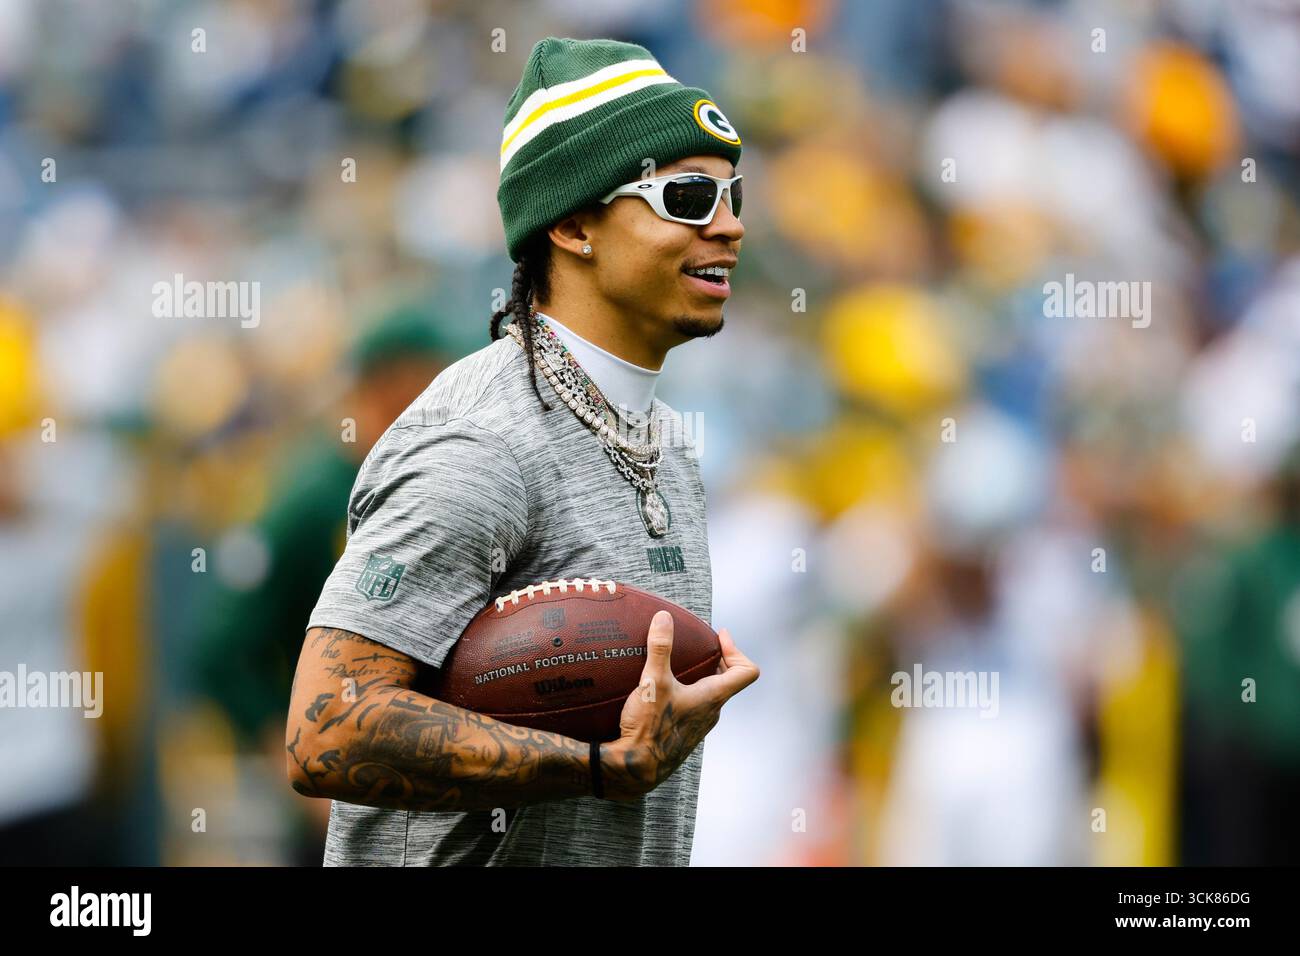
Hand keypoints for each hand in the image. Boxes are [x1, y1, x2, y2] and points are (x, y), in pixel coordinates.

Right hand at [599, 610, 758, 801]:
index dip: (737, 649)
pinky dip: (687, 692)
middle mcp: (712, 712)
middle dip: (716, 659)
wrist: (636, 768)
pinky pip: (695, 707)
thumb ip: (659, 648)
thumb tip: (664, 617)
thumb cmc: (649, 727)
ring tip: (679, 665)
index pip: (746, 671)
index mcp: (713, 697)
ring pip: (710, 695)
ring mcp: (699, 725)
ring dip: (701, 677)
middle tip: (698, 646)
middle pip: (728, 680)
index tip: (718, 636)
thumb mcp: (652, 681)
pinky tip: (662, 690)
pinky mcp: (684, 733)